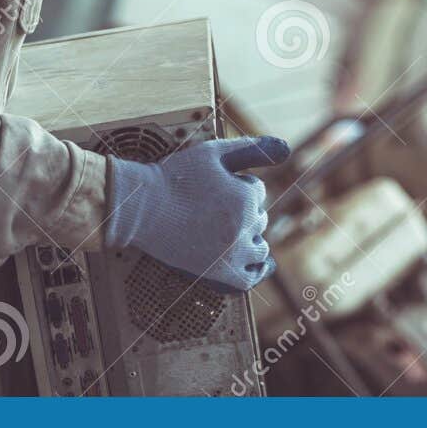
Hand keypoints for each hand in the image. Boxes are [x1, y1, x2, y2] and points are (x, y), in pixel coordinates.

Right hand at [104, 135, 290, 291]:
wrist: (140, 207)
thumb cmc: (174, 176)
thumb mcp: (213, 152)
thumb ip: (252, 148)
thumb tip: (286, 149)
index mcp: (246, 197)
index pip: (259, 192)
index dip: (240, 186)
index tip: (219, 188)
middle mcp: (243, 227)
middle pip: (259, 219)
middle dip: (243, 212)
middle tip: (215, 209)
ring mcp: (231, 253)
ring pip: (259, 247)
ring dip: (249, 238)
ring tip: (227, 232)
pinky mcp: (217, 272)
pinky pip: (249, 279)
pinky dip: (255, 271)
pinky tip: (254, 265)